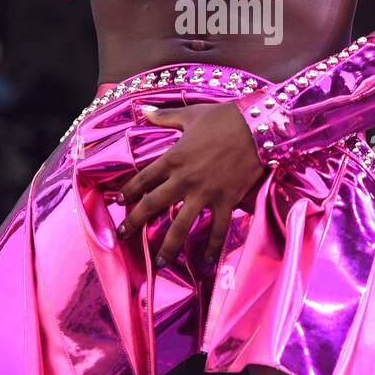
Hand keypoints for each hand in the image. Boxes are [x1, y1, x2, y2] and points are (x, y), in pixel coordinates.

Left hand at [115, 100, 266, 267]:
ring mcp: (205, 193)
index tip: (119, 203)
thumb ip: (164, 117)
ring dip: (169, 246)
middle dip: (135, 222)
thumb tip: (143, 111)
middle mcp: (184, 180)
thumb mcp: (190, 114)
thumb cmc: (223, 118)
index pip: (143, 178)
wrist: (256, 126)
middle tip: (122, 235)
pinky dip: (212, 247)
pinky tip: (207, 263)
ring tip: (160, 263)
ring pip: (181, 225)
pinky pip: (217, 229)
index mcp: (172, 158)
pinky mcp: (226, 201)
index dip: (128, 192)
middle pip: (153, 205)